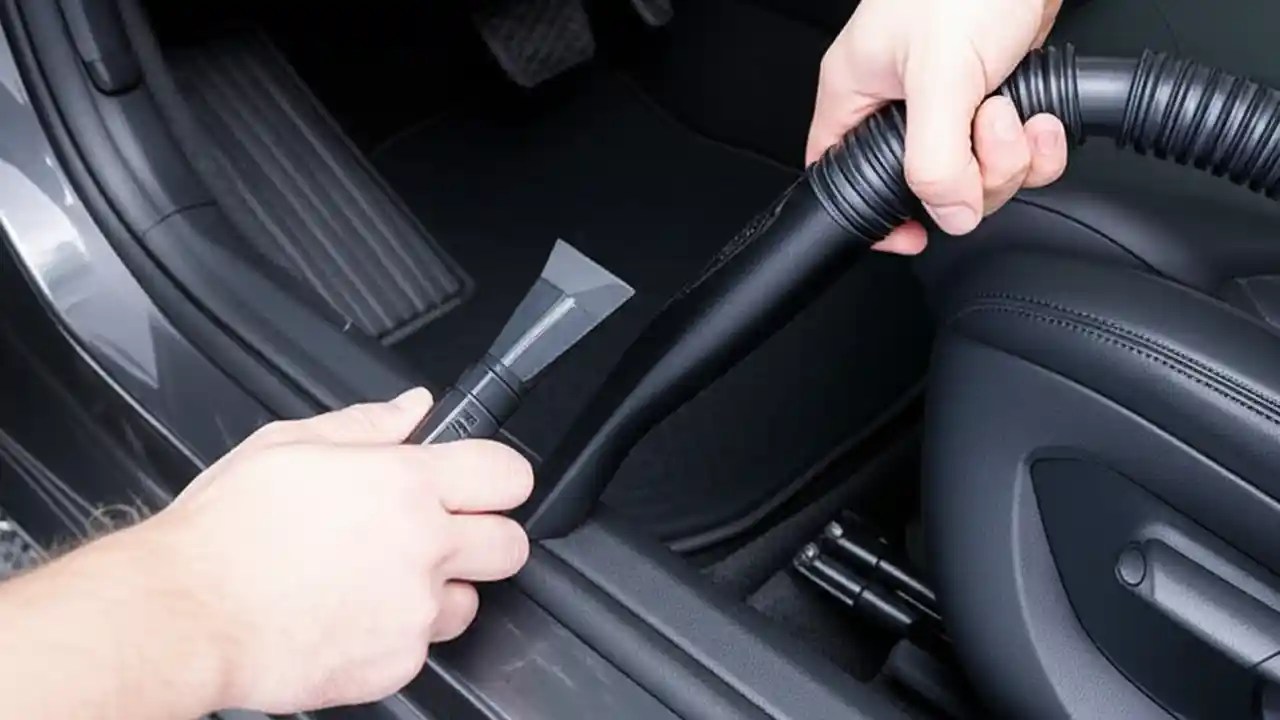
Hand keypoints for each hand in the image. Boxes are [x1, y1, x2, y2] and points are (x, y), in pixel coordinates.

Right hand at [137, 388, 533, 712]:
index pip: (508, 474)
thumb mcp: (288, 445)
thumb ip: (367, 424)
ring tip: (382, 582)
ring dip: (441, 592)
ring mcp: (414, 611)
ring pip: (470, 602)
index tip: (484, 484)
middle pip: (510, 545)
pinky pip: (424, 647)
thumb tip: (413, 408)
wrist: (187, 615)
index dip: (499, 477)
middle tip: (440, 536)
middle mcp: (423, 548)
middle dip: (484, 538)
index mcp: (405, 485)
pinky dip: (398, 636)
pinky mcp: (398, 664)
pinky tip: (352, 616)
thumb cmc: (226, 533)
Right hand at [806, 0, 1067, 253]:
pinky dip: (1036, 145)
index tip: (912, 232)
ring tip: (1013, 109)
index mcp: (857, 93)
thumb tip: (947, 214)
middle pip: (925, 186)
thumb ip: (935, 156)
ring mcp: (949, 102)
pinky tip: (1040, 115)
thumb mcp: (942, 74)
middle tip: (986, 130)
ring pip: (975, 174)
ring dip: (1010, 157)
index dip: (873, 215)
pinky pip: (1012, 152)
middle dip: (972, 176)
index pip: (840, 175)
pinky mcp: (993, 94)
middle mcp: (898, 102)